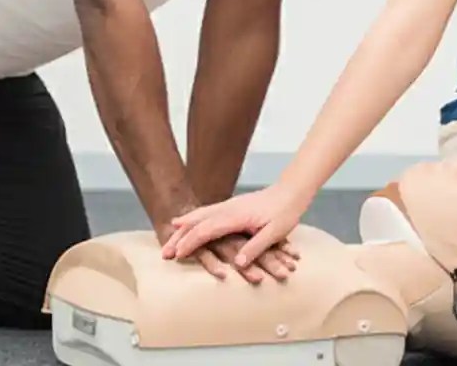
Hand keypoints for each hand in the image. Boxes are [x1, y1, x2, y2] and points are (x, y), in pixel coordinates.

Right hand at [152, 212, 298, 283]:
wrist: (291, 191)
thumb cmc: (285, 213)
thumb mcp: (274, 232)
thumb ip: (256, 248)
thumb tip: (238, 264)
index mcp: (235, 216)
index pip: (207, 230)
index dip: (191, 243)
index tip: (177, 254)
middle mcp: (228, 209)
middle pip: (197, 222)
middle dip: (180, 236)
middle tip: (165, 250)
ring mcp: (229, 205)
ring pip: (200, 214)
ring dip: (184, 225)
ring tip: (168, 232)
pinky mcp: (232, 206)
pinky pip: (206, 211)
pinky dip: (193, 217)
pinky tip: (188, 220)